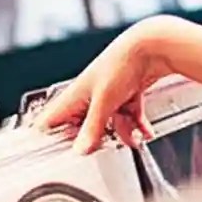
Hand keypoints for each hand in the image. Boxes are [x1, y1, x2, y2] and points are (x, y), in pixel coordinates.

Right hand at [34, 15, 187, 153]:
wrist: (151, 47)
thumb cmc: (121, 63)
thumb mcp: (104, 103)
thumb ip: (92, 129)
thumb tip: (79, 150)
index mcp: (74, 95)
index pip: (51, 120)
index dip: (50, 138)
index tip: (58, 154)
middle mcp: (88, 96)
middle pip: (83, 127)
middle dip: (94, 140)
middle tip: (103, 150)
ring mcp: (108, 96)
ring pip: (109, 124)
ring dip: (122, 133)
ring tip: (134, 140)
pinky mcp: (126, 95)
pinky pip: (128, 116)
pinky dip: (137, 125)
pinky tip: (145, 133)